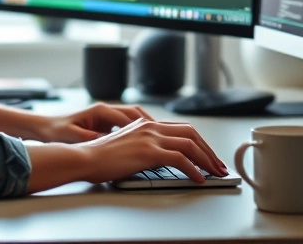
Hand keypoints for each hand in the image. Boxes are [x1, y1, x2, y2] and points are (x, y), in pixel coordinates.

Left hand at [38, 103, 153, 142]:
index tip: (154, 136)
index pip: (127, 116)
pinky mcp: (105, 122)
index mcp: (99, 111)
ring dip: (147, 125)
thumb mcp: (73, 137)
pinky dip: (138, 130)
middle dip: (151, 124)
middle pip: (135, 113)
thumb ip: (91, 138)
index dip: (143, 127)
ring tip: (160, 138)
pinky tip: (145, 141)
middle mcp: (105, 110)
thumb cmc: (57, 131)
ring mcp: (106, 115)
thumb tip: (108, 142)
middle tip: (165, 136)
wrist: (46, 128)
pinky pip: (127, 123)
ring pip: (134, 117)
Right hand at [79, 118, 227, 183]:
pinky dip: (194, 169)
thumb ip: (144, 147)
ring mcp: (150, 137)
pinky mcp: (148, 152)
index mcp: (146, 123)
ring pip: (190, 145)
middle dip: (208, 150)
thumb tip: (162, 159)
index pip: (182, 128)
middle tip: (218, 165)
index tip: (208, 156)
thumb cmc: (101, 156)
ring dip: (206, 160)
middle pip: (191, 133)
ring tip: (214, 173)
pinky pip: (180, 159)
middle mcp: (150, 126)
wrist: (84, 158)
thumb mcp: (127, 146)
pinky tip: (199, 178)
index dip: (199, 142)